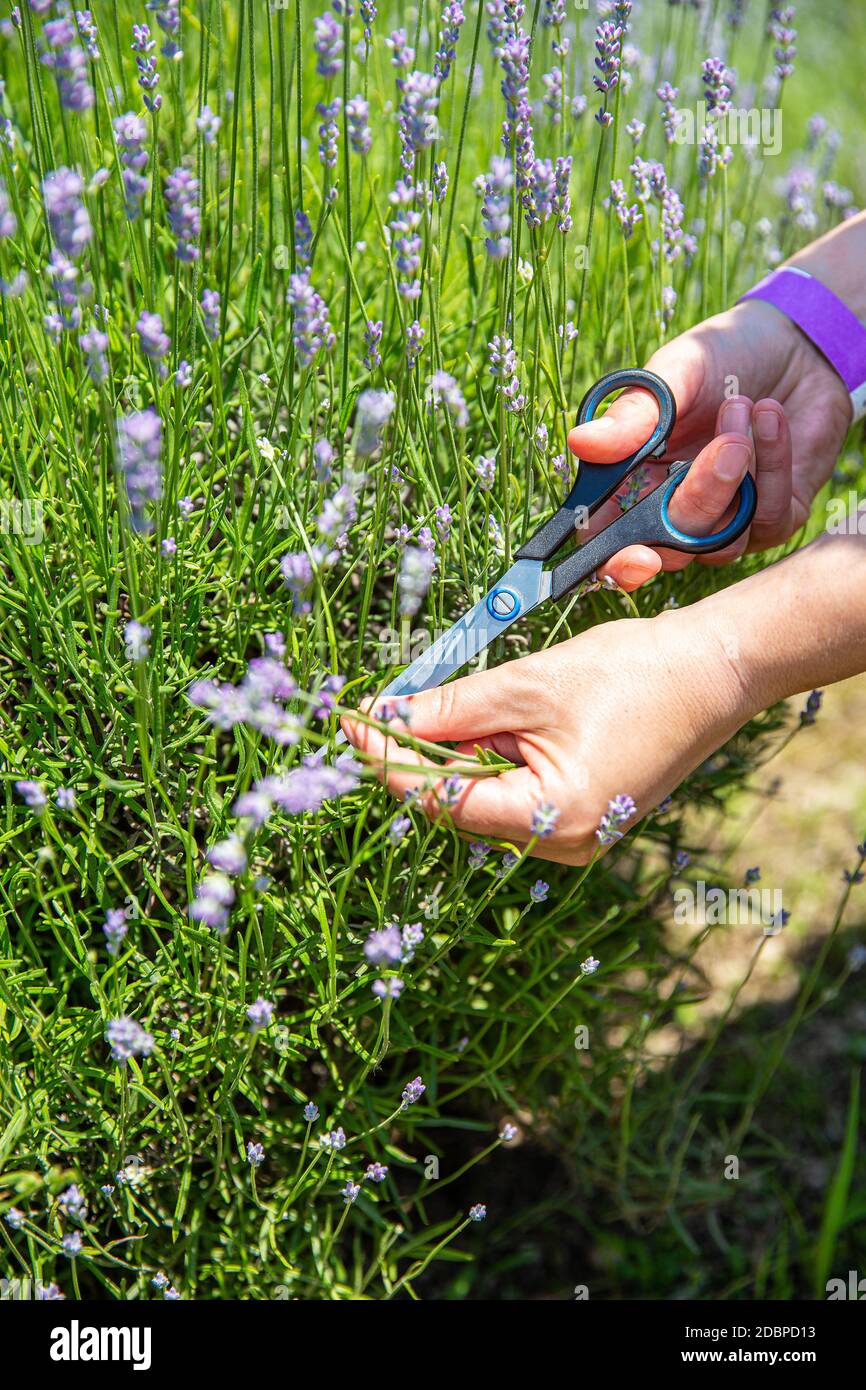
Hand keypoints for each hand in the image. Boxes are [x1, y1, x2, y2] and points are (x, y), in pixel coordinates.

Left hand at [341, 605, 750, 865]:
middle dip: (420, 754)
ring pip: (484, 798)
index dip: (385, 759)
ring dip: (458, 752)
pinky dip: (490, 758)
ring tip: (457, 704)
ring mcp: (575, 835)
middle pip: (457, 805)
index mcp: (549, 818)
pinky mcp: (583, 816)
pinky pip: (514, 794)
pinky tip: (489, 723)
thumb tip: (384, 716)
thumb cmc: (631, 674)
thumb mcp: (527, 686)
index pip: (439, 797)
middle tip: (388, 703)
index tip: (345, 722)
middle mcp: (561, 842)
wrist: (714, 673)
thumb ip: (450, 709)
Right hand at [567, 299, 851, 588]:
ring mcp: (725, 523)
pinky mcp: (774, 518)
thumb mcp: (675, 374)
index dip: (617, 566)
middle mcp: (673, 514)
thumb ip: (634, 416)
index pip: (608, 548)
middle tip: (727, 443)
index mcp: (631, 486)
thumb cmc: (721, 357)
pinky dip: (773, 461)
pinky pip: (768, 516)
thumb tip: (581, 443)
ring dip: (735, 475)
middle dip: (697, 500)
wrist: (796, 345)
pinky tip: (771, 415)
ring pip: (722, 541)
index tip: (638, 559)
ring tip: (743, 404)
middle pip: (670, 552)